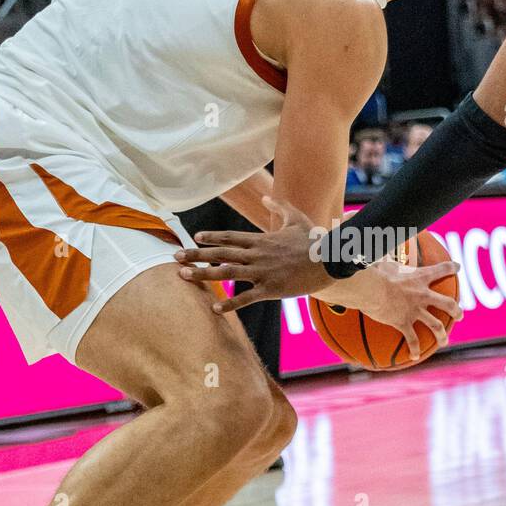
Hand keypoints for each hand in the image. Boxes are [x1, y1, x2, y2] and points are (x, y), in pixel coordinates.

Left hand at [176, 195, 328, 310]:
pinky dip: (230, 303)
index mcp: (261, 239)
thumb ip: (279, 207)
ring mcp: (262, 272)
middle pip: (221, 253)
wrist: (330, 259)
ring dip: (203, 274)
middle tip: (175, 257)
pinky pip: (246, 298)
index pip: (230, 237)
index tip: (195, 237)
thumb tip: (266, 198)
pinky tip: (214, 308)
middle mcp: (257, 254)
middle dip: (196, 255)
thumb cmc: (314, 240)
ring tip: (183, 275)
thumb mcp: (296, 218)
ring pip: (227, 273)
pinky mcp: (271, 289)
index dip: (211, 237)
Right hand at [356, 257, 462, 360]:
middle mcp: (422, 295)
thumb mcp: (385, 259)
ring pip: (436, 326)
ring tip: (445, 341)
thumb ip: (387, 256)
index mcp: (420, 277)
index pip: (441, 269)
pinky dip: (414, 349)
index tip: (457, 267)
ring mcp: (415, 310)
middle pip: (448, 303)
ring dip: (442, 335)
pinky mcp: (404, 323)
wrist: (371, 288)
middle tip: (460, 314)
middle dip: (456, 309)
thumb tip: (378, 245)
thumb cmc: (376, 271)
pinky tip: (415, 356)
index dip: (451, 267)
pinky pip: (412, 339)